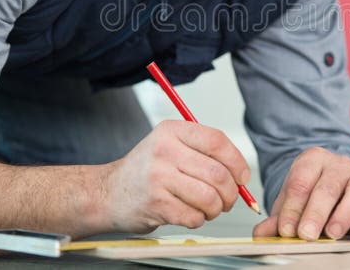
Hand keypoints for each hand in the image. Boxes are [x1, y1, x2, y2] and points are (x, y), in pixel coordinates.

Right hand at [103, 120, 250, 232]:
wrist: (107, 193)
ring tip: (210, 209)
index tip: (242, 177)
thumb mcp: (170, 146)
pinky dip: (199, 219)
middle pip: (218, 173)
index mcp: (172, 131)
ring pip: (209, 198)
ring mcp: (159, 178)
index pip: (217, 141)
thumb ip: (203, 153)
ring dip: (217, 209)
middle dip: (231, 192)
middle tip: (229, 199)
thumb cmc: (146, 171)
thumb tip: (241, 174)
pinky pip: (194, 216)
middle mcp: (164, 151)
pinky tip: (189, 214)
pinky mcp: (156, 204)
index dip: (237, 161)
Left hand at [253, 147, 349, 240]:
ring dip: (343, 215)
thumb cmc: (310, 195)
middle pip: (326, 188)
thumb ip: (277, 218)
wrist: (335, 187)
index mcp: (312, 159)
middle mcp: (338, 165)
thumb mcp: (291, 201)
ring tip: (331, 234)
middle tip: (305, 234)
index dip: (292, 207)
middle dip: (315, 213)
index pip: (301, 182)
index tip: (286, 229)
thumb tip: (260, 234)